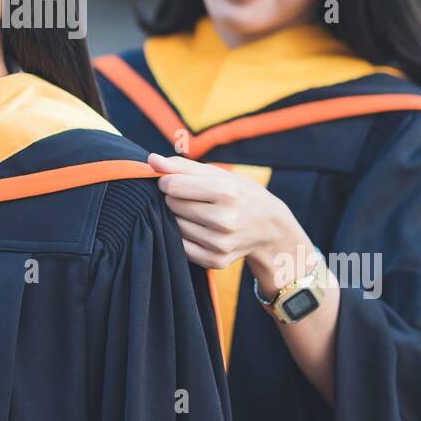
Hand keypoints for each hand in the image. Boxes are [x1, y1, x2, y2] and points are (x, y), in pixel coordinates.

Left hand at [148, 152, 300, 271]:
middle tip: (190, 198)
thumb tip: (150, 160)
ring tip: (195, 212)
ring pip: (174, 225)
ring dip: (177, 217)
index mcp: (227, 193)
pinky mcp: (215, 261)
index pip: (173, 185)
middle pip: (172, 205)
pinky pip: (180, 245)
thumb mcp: (220, 175)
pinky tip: (197, 228)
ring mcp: (220, 244)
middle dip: (174, 198)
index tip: (173, 181)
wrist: (270, 229)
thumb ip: (182, 166)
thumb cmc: (240, 194)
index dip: (167, 181)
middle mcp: (224, 220)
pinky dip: (182, 236)